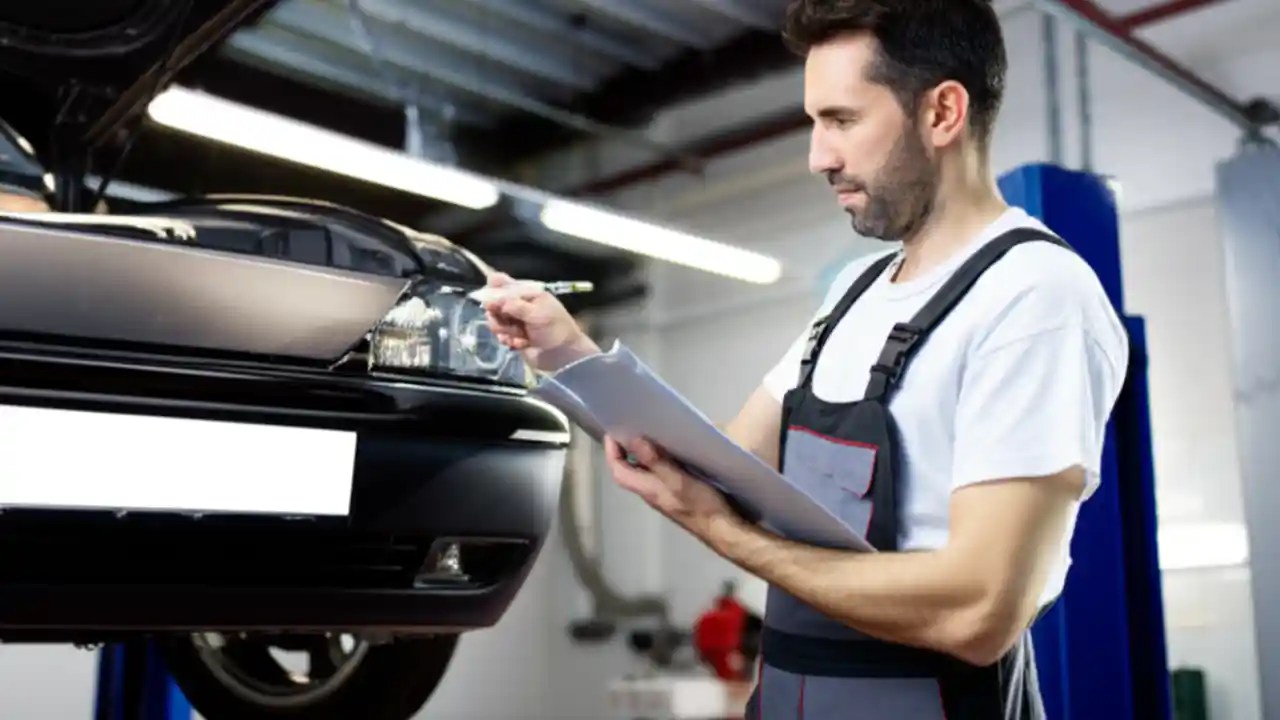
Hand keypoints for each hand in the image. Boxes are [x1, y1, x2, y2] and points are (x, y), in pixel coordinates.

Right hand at [482, 272, 600, 373]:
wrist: (563, 355)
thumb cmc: (554, 329)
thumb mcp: (535, 313)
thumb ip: (512, 305)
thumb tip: (489, 299)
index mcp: (527, 293)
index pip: (503, 284)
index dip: (492, 290)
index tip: (488, 301)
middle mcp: (519, 305)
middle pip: (494, 303)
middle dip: (497, 314)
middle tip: (505, 320)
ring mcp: (515, 321)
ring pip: (495, 321)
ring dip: (505, 329)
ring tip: (519, 335)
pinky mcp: (513, 337)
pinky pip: (501, 336)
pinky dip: (510, 341)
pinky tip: (521, 344)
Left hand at [604, 435, 735, 540]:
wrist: (724, 529)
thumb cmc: (701, 505)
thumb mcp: (678, 480)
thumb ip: (656, 461)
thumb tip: (634, 440)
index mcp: (647, 489)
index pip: (618, 470)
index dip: (612, 451)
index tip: (614, 431)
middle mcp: (651, 492)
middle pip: (629, 470)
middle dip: (625, 450)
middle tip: (631, 427)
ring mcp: (664, 494)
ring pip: (645, 472)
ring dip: (643, 453)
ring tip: (649, 433)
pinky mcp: (678, 493)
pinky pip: (660, 473)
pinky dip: (660, 459)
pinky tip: (672, 449)